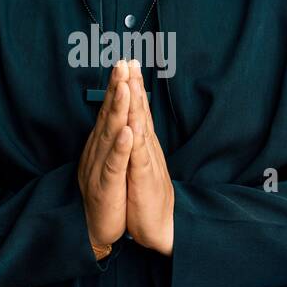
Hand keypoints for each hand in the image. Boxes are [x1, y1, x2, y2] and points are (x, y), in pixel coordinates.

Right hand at [77, 59, 132, 258]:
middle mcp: (97, 153)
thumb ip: (113, 140)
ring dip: (117, 111)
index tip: (125, 63)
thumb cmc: (108, 197)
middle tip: (122, 64)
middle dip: (116, 88)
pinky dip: (120, 148)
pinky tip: (127, 132)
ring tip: (125, 88)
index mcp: (101, 146)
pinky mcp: (105, 187)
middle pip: (108, 116)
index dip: (117, 87)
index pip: (110, 111)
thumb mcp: (112, 164)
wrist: (98, 232)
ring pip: (109, 135)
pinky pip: (114, 165)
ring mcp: (99, 169)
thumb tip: (118, 117)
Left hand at [123, 59, 174, 255]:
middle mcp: (147, 148)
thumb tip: (131, 125)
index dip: (132, 87)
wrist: (160, 227)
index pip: (137, 111)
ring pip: (141, 128)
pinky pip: (139, 157)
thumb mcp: (138, 165)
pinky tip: (132, 125)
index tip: (126, 64)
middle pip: (141, 111)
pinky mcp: (145, 179)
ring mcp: (148, 162)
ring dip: (136, 104)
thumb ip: (135, 145)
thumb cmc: (146, 197)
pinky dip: (135, 141)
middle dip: (134, 85)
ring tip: (130, 81)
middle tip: (128, 60)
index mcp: (142, 145)